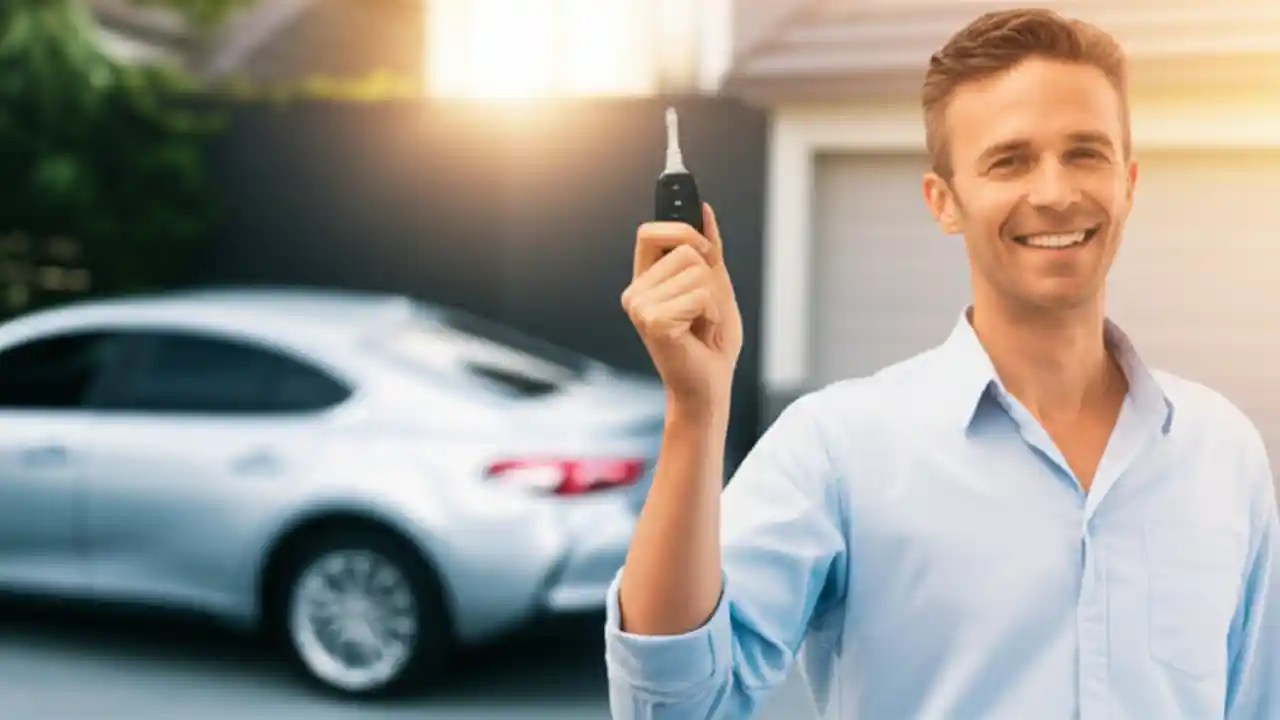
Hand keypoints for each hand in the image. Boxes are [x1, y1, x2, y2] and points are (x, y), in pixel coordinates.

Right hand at [621, 203, 742, 413]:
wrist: (710, 386)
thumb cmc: (711, 342)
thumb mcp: (715, 285)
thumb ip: (708, 248)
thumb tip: (704, 209)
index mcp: (644, 281)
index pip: (650, 231)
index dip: (680, 230)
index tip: (704, 250)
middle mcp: (635, 292)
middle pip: (686, 249)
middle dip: (710, 279)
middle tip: (704, 311)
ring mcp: (640, 307)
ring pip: (697, 272)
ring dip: (714, 301)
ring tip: (702, 325)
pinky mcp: (654, 322)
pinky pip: (700, 295)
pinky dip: (713, 315)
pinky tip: (701, 335)